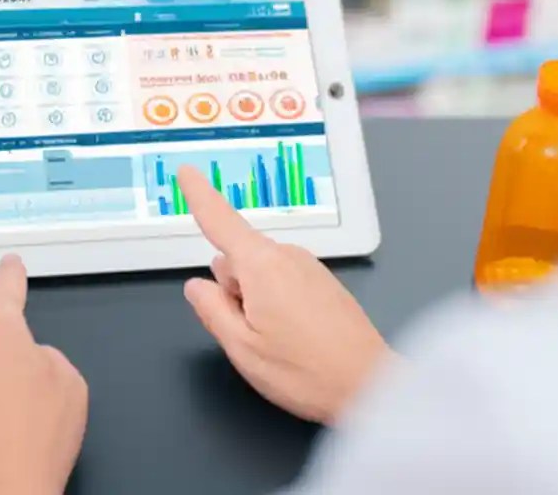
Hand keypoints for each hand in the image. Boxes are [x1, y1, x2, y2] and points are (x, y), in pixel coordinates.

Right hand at [178, 166, 392, 424]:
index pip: (220, 221)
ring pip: (260, 274)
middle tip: (252, 336)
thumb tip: (198, 285)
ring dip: (255, 301)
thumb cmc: (305, 371)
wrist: (371, 385)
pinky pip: (283, 282)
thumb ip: (212, 310)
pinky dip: (277, 305)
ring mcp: (310, 267)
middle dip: (231, 291)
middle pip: (238, 259)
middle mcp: (287, 256)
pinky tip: (296, 340)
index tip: (186, 171)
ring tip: (279, 344)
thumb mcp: (241, 348)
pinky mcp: (324, 282)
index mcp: (262, 265)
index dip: (199, 196)